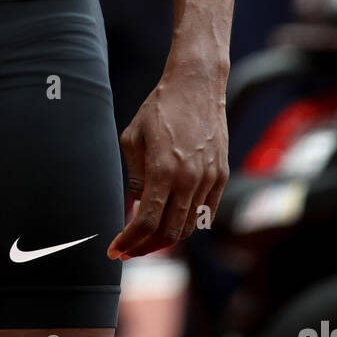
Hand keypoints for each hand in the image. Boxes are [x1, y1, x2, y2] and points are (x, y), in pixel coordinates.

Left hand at [107, 71, 228, 259]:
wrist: (196, 86)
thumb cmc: (159, 108)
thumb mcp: (133, 138)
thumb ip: (135, 178)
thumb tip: (135, 209)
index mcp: (163, 170)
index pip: (147, 222)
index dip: (130, 241)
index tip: (116, 249)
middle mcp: (190, 179)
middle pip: (170, 233)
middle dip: (146, 247)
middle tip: (129, 249)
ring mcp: (209, 179)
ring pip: (189, 226)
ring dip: (167, 239)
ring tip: (147, 239)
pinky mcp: (221, 176)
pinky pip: (205, 212)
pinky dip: (187, 223)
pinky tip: (171, 221)